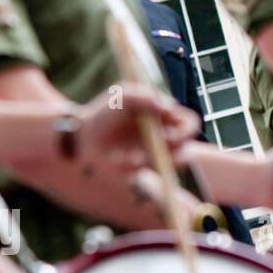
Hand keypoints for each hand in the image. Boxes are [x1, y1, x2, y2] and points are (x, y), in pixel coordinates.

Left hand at [75, 85, 199, 172]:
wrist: (82, 135)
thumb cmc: (105, 112)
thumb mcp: (123, 96)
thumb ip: (144, 96)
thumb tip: (167, 108)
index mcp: (166, 118)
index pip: (190, 125)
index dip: (185, 133)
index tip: (168, 136)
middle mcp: (165, 137)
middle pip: (185, 152)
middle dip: (167, 155)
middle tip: (149, 153)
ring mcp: (155, 155)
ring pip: (166, 166)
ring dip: (147, 163)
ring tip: (124, 159)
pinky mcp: (142, 170)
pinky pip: (146, 176)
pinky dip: (131, 171)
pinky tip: (116, 162)